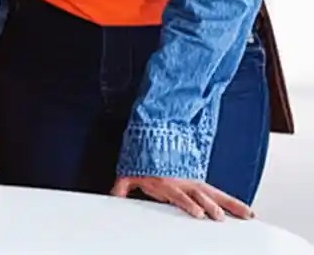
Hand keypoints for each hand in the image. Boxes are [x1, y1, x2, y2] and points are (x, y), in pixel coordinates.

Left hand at [112, 176, 254, 220]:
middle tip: (219, 216)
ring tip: (246, 216)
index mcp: (168, 184)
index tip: (197, 213)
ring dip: (231, 205)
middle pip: (200, 196)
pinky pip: (222, 194)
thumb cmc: (146, 166)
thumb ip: (122, 186)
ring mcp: (196, 185)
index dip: (188, 203)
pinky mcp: (204, 185)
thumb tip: (113, 196)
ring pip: (216, 196)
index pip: (179, 195)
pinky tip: (247, 213)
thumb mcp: (131, 174)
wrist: (157, 146)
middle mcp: (185, 184)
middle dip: (209, 206)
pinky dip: (235, 203)